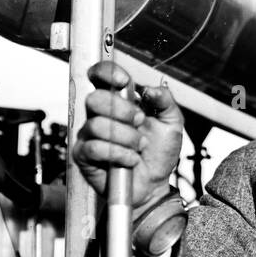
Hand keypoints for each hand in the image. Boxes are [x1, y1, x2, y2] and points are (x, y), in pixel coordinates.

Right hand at [71, 61, 184, 206]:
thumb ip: (165, 101)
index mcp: (119, 101)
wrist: (155, 184)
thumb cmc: (159, 153)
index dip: (106, 72)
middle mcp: (100, 114)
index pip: (100, 76)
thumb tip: (149, 88)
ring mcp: (89, 134)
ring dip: (126, 138)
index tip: (122, 81)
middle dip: (122, 111)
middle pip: (94, 98)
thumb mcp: (172, 124)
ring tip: (139, 147)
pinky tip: (130, 160)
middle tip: (140, 122)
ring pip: (97, 125)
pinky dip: (119, 154)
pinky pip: (96, 147)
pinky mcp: (83, 155)